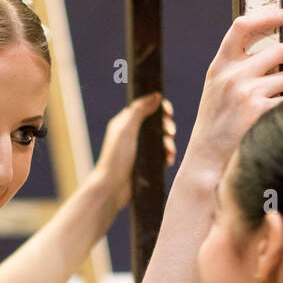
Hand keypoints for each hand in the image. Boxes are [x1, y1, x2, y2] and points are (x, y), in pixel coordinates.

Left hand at [91, 92, 176, 213]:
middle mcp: (133, 134)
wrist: (113, 187)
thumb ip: (140, 110)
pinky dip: (167, 156)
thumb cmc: (117, 157)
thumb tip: (156, 95)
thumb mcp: (127, 129)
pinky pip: (162, 155)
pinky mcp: (146, 163)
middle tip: (169, 132)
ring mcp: (140, 149)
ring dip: (169, 144)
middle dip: (166, 127)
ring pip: (161, 140)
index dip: (159, 108)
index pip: (145, 108)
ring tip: (169, 151)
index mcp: (125, 123)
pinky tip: (168, 160)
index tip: (168, 112)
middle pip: (157, 123)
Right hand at [185, 8, 282, 178]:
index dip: (268, 15)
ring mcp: (247, 93)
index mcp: (219, 66)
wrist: (207, 159)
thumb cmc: (217, 123)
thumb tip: (274, 47)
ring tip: (272, 104)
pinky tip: (270, 120)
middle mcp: (232, 75)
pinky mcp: (261, 111)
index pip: (242, 26)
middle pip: (279, 49)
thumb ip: (237, 66)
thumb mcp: (217, 88)